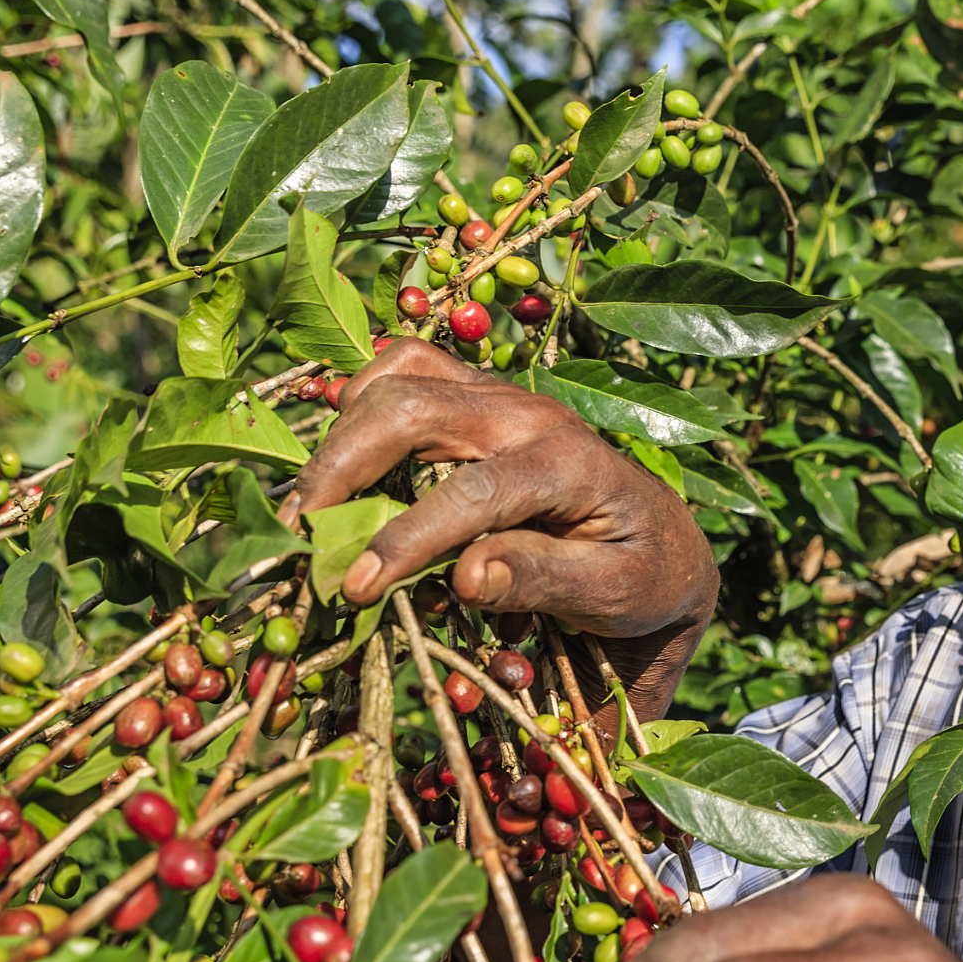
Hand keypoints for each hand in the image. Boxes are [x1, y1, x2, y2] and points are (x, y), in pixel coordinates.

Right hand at [281, 338, 717, 712]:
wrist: (662, 540)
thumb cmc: (639, 575)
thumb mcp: (612, 592)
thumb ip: (543, 579)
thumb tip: (465, 575)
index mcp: (568, 463)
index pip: (472, 492)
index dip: (407, 538)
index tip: (355, 586)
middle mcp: (531, 414)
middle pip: (415, 408)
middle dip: (345, 465)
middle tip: (300, 530)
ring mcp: (503, 398)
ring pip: (402, 376)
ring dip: (344, 430)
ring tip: (313, 502)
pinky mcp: (481, 398)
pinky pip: (410, 368)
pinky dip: (364, 399)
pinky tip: (343, 454)